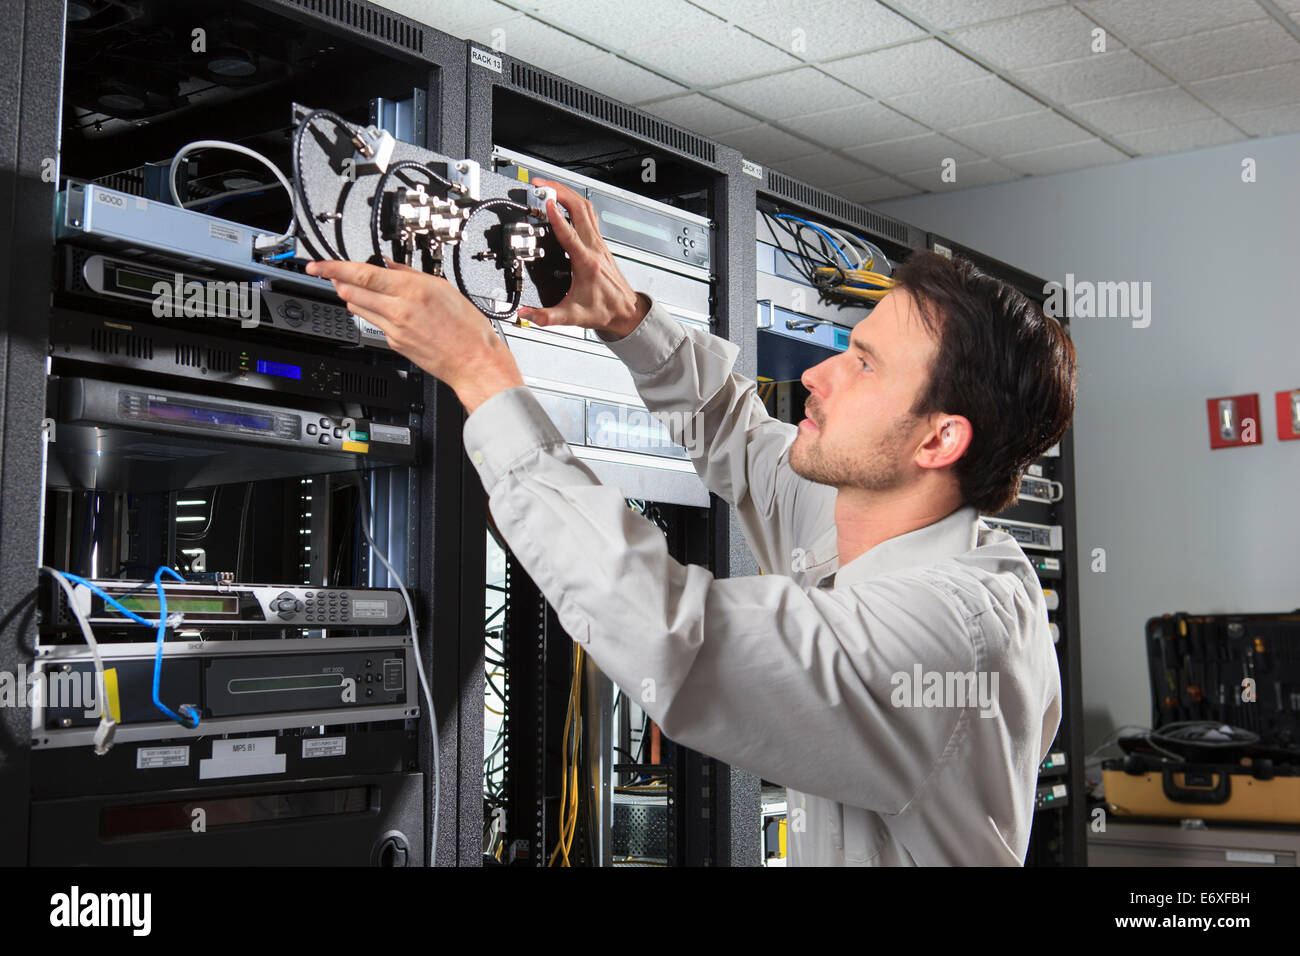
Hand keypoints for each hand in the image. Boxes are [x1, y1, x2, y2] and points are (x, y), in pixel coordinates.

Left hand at [305, 258, 523, 412]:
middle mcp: (398, 310)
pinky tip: (378, 306)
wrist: (473, 361)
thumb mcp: (443, 287)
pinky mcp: (393, 343)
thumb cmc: (467, 327)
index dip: (333, 268)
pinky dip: (370, 311)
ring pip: (357, 307)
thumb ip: (410, 273)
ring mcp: (393, 329)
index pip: (362, 274)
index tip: (318, 265)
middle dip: (336, 280)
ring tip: (351, 286)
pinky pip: (373, 322)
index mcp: (411, 290)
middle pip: (352, 291)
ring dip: (351, 294)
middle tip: (329, 273)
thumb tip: (390, 264)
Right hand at [516, 179, 649, 339]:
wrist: (625, 311)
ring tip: (550, 185)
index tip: (545, 202)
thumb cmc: (604, 309)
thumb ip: (547, 316)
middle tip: (540, 184)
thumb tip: (525, 314)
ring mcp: (598, 242)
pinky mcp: (599, 242)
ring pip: (585, 207)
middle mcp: (594, 247)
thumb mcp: (572, 317)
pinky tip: (567, 200)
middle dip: (559, 191)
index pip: (569, 233)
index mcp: (585, 262)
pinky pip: (589, 214)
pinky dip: (576, 202)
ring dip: (568, 192)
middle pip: (579, 209)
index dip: (556, 216)